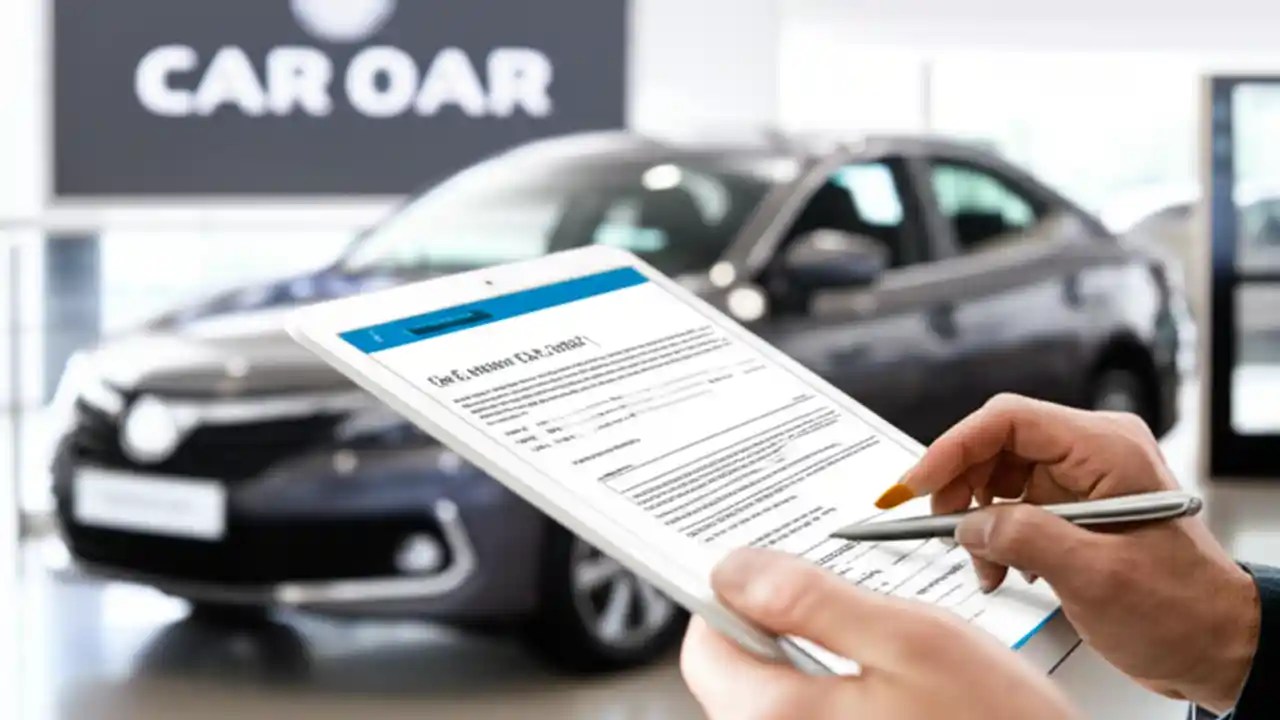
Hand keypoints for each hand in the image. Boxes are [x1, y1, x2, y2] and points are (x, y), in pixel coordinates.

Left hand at [681, 548, 1079, 719]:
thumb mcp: (909, 638)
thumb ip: (808, 600)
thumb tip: (734, 570)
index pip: (705, 648)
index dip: (731, 599)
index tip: (763, 574)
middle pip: (738, 677)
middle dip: (778, 630)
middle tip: (844, 613)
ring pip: (780, 701)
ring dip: (812, 664)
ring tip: (880, 656)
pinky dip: (837, 698)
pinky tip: (890, 694)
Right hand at [876, 394, 1259, 711]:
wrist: (1217, 646)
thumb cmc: (1182, 610)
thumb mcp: (1094, 575)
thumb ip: (1024, 538)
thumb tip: (968, 523)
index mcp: (1107, 449)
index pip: (1010, 420)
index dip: (954, 446)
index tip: (918, 483)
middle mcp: (1094, 453)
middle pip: (998, 444)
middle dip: (963, 488)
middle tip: (945, 529)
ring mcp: (1084, 480)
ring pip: (999, 476)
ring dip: (978, 519)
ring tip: (984, 563)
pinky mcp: (1075, 508)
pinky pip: (1015, 505)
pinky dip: (995, 535)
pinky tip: (1001, 567)